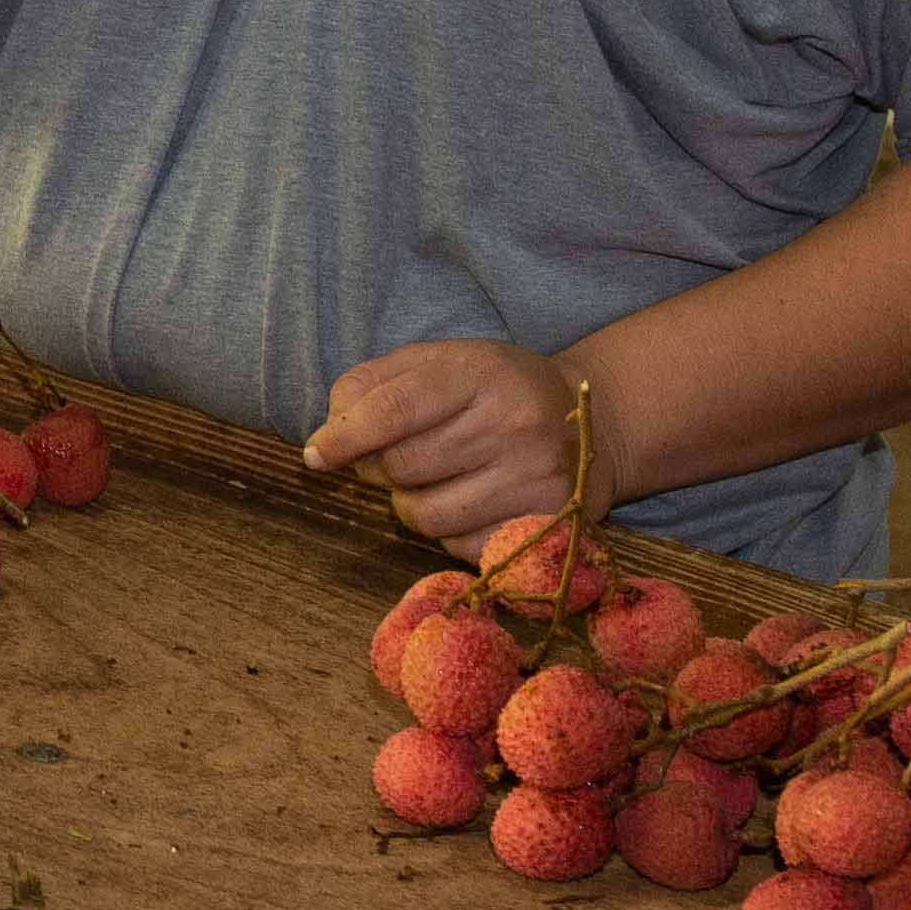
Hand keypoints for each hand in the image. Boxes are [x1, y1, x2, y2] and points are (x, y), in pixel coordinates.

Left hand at [307, 340, 609, 554]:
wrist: (595, 420)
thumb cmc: (496, 389)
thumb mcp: (439, 362)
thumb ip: (373, 384)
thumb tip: (326, 435)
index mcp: (480, 373)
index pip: (395, 409)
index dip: (345, 436)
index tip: (315, 455)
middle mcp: (514, 423)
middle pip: (402, 466)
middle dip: (381, 467)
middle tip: (397, 458)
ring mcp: (536, 478)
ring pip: (426, 515)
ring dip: (411, 504)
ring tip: (434, 481)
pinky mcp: (548, 523)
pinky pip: (460, 547)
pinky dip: (449, 533)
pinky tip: (470, 503)